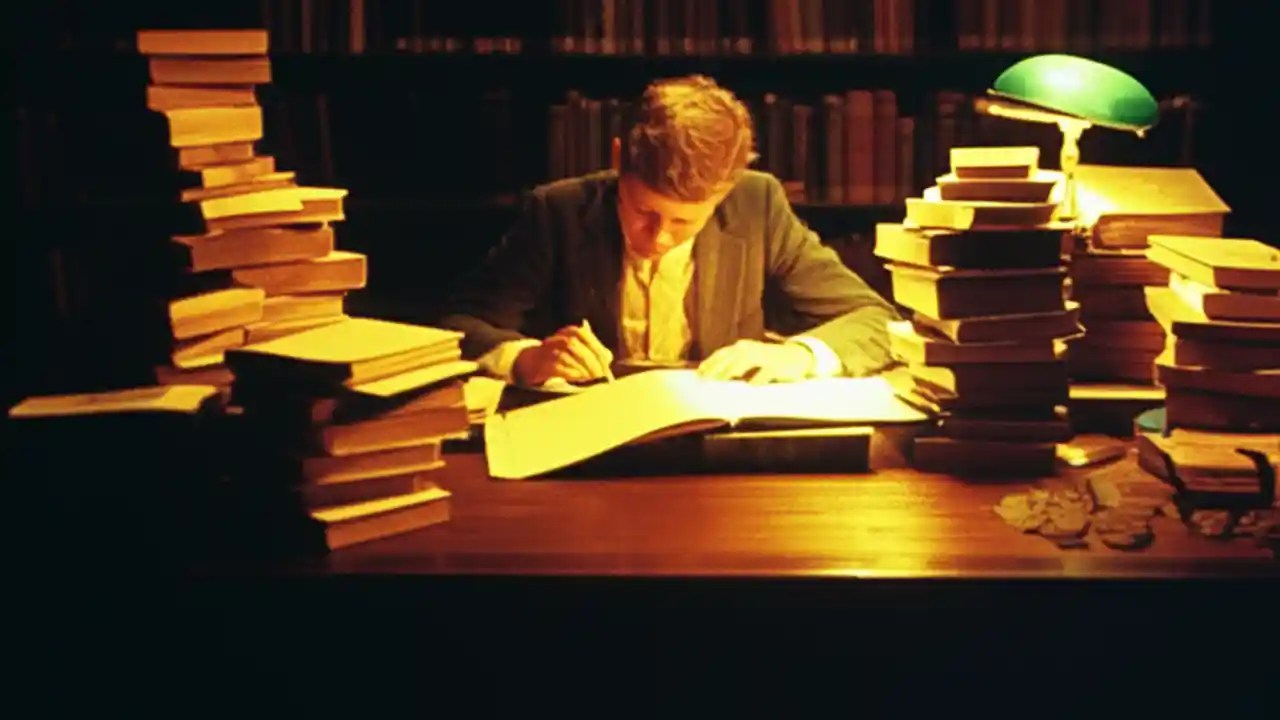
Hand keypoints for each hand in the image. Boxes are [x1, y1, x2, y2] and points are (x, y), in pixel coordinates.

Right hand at [512, 324, 614, 385]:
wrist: (534, 362)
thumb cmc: (563, 356)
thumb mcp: (579, 350)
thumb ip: (595, 352)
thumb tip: (608, 357)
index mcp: (569, 331)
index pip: (584, 335)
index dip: (597, 348)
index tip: (606, 362)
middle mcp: (557, 337)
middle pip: (575, 345)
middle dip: (590, 361)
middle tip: (600, 374)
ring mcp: (547, 350)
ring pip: (565, 356)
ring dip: (581, 368)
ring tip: (590, 378)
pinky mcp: (542, 364)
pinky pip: (557, 367)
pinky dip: (570, 373)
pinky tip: (578, 379)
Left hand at [697, 340, 814, 384]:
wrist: (797, 356)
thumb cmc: (767, 360)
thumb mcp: (749, 358)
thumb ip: (732, 365)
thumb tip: (711, 377)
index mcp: (742, 347)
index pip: (722, 354)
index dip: (710, 363)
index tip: (699, 374)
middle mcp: (752, 349)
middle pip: (730, 357)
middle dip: (717, 368)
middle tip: (706, 380)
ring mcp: (765, 356)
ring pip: (746, 361)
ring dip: (732, 370)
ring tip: (721, 381)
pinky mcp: (778, 366)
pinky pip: (766, 372)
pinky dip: (758, 378)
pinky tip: (751, 386)